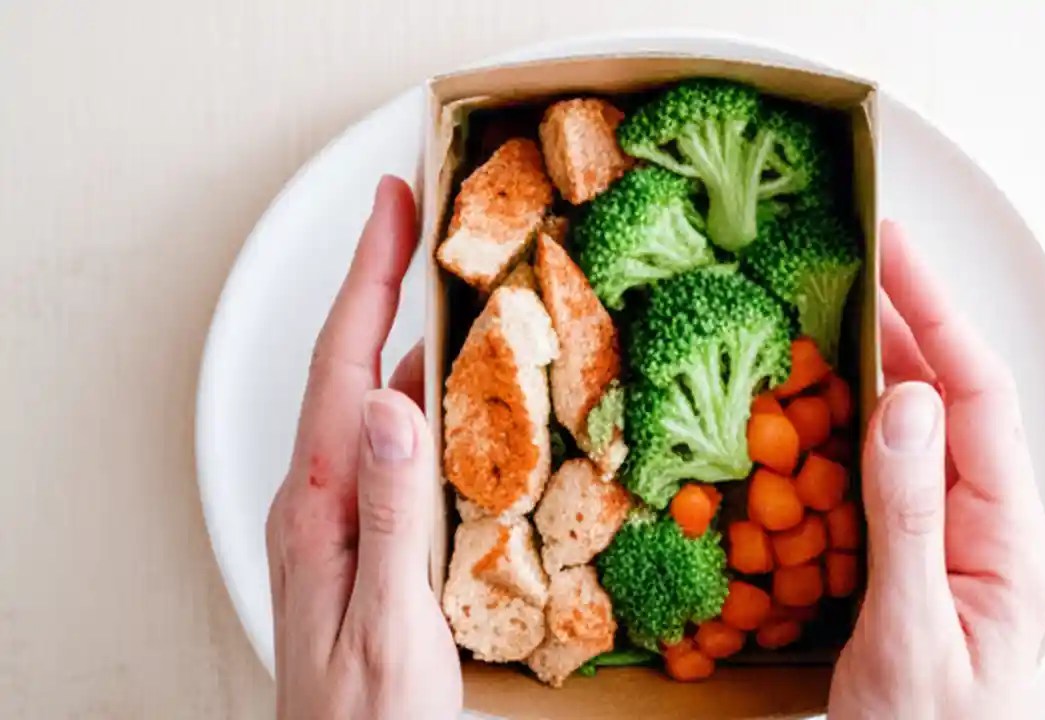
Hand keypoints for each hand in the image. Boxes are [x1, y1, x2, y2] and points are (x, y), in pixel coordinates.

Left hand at [265, 177, 461, 719]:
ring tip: (465, 293)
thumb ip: (391, 513)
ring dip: (418, 342)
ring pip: (382, 405)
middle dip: (391, 283)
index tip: (395, 202)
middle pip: (356, 365)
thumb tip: (392, 402)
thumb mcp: (390, 621)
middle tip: (436, 221)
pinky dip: (434, 404)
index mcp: (320, 504)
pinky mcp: (368, 539)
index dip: (369, 274)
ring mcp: (344, 518)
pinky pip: (399, 449)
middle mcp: (324, 498)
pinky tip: (468, 401)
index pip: (344, 362)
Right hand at [828, 221, 1044, 718]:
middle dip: (907, 323)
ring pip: (921, 427)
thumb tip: (909, 403)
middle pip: (954, 397)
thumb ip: (909, 517)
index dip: (936, 315)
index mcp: (1007, 537)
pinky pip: (893, 468)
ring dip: (878, 368)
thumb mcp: (910, 631)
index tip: (894, 253)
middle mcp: (990, 523)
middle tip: (853, 261)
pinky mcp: (922, 549)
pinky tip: (821, 404)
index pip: (977, 398)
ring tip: (830, 317)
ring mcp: (957, 534)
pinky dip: (856, 423)